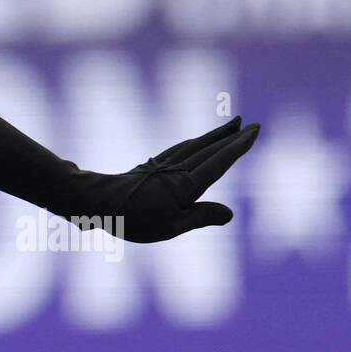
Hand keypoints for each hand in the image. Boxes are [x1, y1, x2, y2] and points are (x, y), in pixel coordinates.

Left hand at [56, 116, 260, 242]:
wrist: (96, 203)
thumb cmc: (133, 220)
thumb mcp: (170, 227)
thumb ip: (200, 217)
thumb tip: (230, 213)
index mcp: (185, 185)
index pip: (218, 162)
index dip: (237, 146)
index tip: (254, 131)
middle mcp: (176, 171)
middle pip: (209, 149)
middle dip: (230, 137)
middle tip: (250, 124)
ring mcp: (162, 166)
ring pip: (194, 146)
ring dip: (213, 136)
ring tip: (229, 127)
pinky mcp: (150, 166)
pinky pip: (179, 150)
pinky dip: (193, 143)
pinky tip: (196, 143)